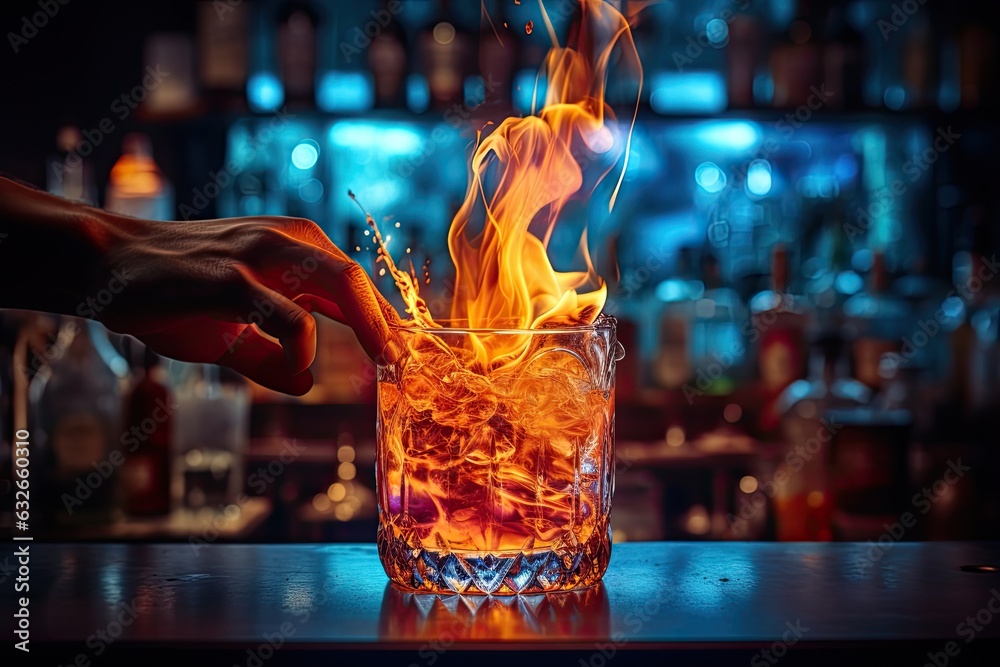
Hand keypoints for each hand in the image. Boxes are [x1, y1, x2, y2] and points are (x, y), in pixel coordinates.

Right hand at [88, 213, 401, 394]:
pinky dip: (302, 348)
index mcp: (292, 249)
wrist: (109, 264)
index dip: (381, 321)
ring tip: (382, 360)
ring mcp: (258, 257)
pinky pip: (289, 316)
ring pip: (340, 282)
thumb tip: (306, 384)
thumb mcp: (231, 330)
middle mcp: (284, 243)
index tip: (400, 356)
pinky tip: (294, 367)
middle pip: (358, 279)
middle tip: (401, 362)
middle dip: (388, 324)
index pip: (351, 284)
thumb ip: (270, 356)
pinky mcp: (230, 279)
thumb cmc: (174, 292)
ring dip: (369, 325)